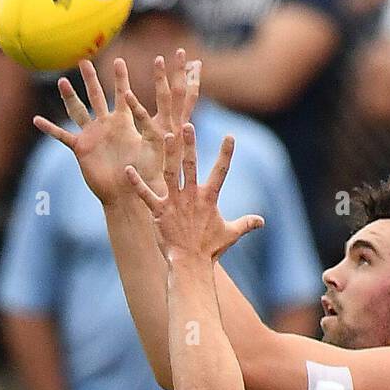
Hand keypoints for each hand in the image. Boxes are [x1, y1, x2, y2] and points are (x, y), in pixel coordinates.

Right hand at [33, 51, 199, 205]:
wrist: (129, 195)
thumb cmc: (146, 175)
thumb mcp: (154, 150)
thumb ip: (156, 132)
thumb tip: (164, 114)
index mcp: (125, 123)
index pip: (122, 94)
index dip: (121, 79)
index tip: (119, 61)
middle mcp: (106, 126)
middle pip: (97, 96)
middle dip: (91, 78)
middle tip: (85, 60)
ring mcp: (92, 136)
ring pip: (78, 111)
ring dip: (69, 96)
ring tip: (62, 80)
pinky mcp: (81, 149)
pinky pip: (62, 136)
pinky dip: (50, 128)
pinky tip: (36, 120)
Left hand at [125, 123, 263, 265]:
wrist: (191, 264)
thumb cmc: (210, 249)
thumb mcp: (231, 234)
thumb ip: (246, 223)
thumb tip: (262, 221)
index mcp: (208, 198)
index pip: (221, 172)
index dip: (226, 154)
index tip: (230, 136)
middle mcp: (191, 196)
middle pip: (191, 166)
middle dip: (189, 145)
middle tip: (188, 125)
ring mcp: (174, 203)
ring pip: (170, 173)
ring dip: (168, 155)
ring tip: (166, 136)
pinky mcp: (159, 212)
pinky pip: (146, 195)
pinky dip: (136, 183)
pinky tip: (127, 169)